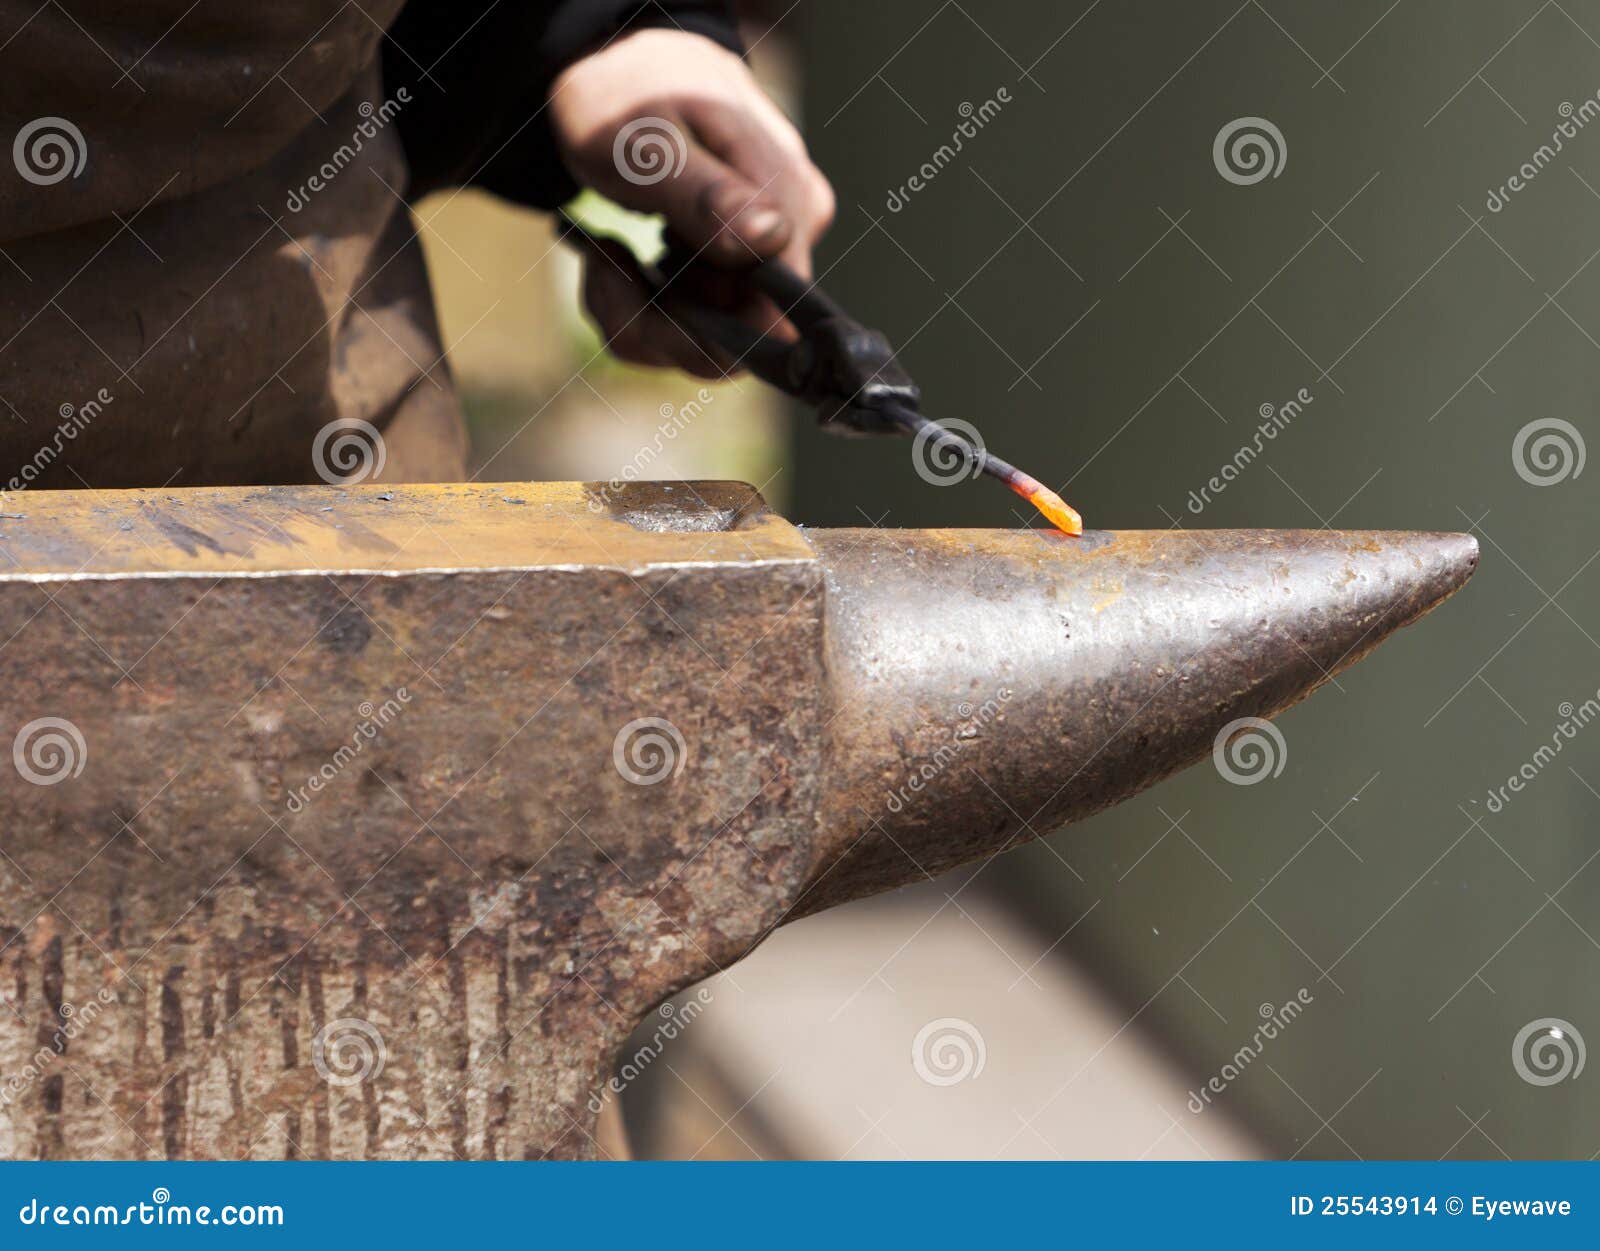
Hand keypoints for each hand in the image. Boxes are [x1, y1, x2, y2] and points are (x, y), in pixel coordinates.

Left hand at [550, 29, 834, 376]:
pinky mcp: (742, 261)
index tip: (633, 287)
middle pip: (734, 339)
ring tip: (606, 255)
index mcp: (787, 202)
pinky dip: (644, 301)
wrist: (622, 67)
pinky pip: (696, 316)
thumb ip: (705, 196)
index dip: (695, 335)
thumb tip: (769, 239)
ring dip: (639, 312)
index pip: (768, 324)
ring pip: (707, 335)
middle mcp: (793, 233)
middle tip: (603, 267)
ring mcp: (770, 250)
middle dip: (652, 322)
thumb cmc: (629, 95)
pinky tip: (621, 256)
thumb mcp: (646, 142)